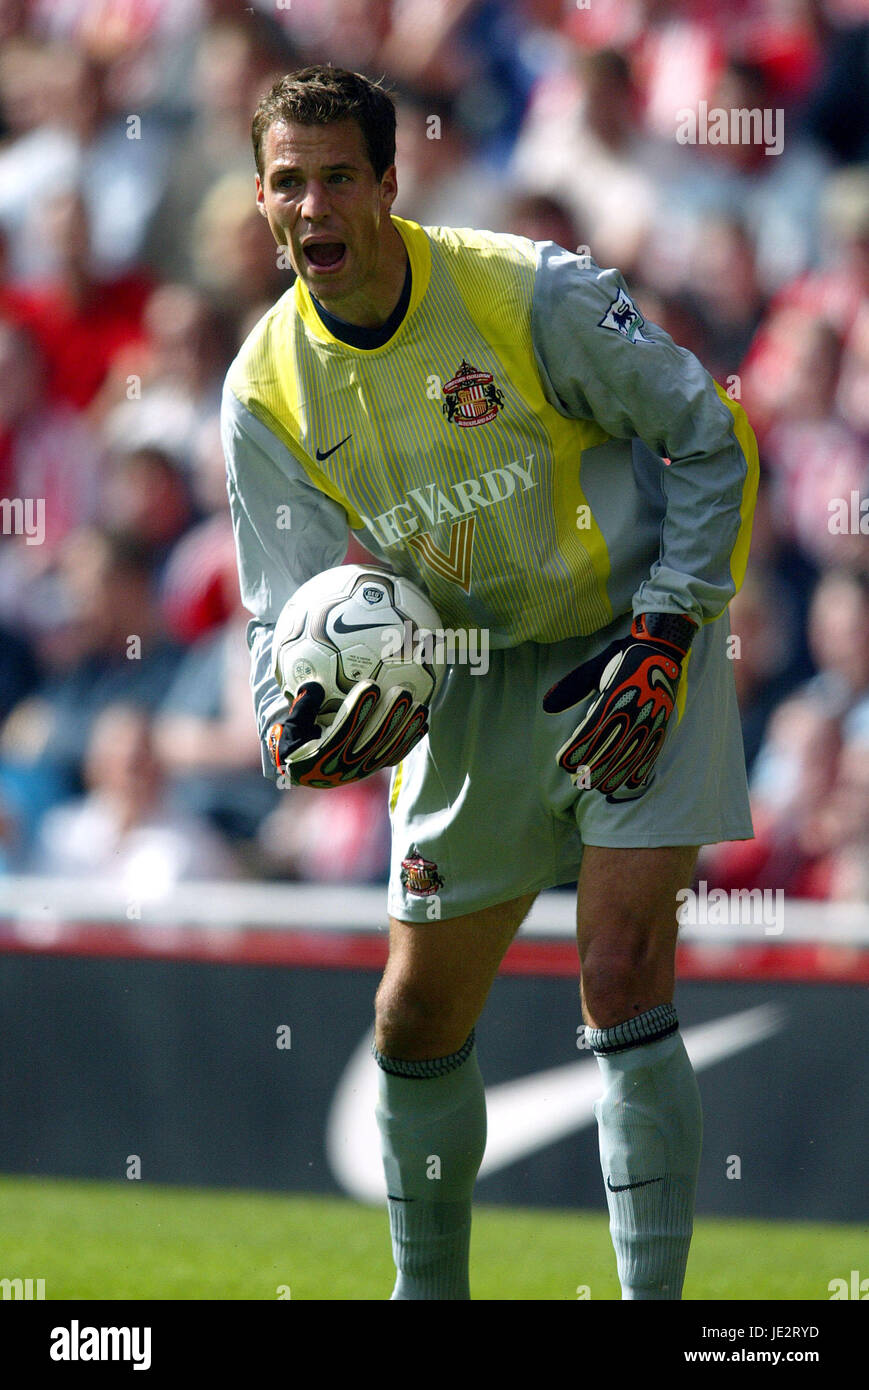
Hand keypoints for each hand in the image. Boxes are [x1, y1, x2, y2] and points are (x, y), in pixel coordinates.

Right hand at [268, 680, 427, 788]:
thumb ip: (301, 709)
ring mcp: (361, 770)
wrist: (303, 772)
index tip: (371, 685)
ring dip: (406, 727)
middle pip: (373, 739)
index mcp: (321, 755)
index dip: (359, 708)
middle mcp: (344, 767)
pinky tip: (422, 724)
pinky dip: (410, 740)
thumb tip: (313, 686)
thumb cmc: (294, 742)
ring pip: (388, 748)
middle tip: (403, 691)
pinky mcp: (372, 770)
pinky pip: (395, 755)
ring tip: (420, 706)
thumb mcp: (290, 728)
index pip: (344, 729)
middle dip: (390, 714)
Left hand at [542, 613, 695, 794]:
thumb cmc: (625, 658)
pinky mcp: (661, 725)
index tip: (564, 763)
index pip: (589, 734)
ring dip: (614, 774)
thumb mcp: (595, 668)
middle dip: (592, 769)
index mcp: (612, 700)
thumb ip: (572, 687)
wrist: (663, 650)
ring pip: (630, 756)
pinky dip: (642, 768)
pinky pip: (651, 752)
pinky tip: (632, 781)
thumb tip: (547, 705)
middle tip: (578, 781)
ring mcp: (648, 721)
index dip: (576, 752)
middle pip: (609, 751)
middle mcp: (631, 714)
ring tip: (600, 786)